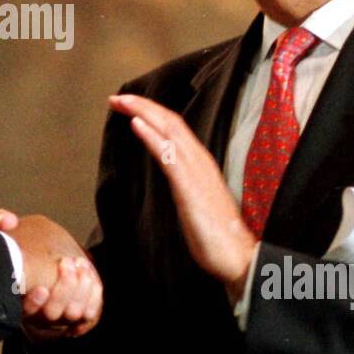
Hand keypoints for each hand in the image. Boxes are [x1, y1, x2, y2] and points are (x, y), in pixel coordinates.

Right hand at [0, 209, 102, 339]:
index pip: (24, 312)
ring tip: (81, 264)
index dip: (34, 304)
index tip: (42, 289)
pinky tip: (88, 273)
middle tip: (66, 263)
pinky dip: (92, 294)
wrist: (50, 258)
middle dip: (63, 290)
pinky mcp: (79, 312)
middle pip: (51, 314)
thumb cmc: (22, 247)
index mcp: (17, 300)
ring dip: (80, 289)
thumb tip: (8, 220)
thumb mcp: (5, 234)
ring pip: (73, 313)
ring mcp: (59, 316)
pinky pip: (90, 312)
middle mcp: (37, 314)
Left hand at [108, 94, 256, 291]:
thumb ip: (182, 180)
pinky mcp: (189, 187)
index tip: (127, 106)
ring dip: (143, 112)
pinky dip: (152, 136)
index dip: (151, 112)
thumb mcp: (193, 199)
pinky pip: (168, 154)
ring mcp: (195, 171)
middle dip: (142, 105)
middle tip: (117, 97)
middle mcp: (199, 160)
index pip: (174, 127)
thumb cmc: (215, 233)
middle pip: (170, 121)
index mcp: (199, 162)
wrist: (236, 255)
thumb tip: (168, 170)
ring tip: (122, 101)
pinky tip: (137, 124)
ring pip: (169, 130)